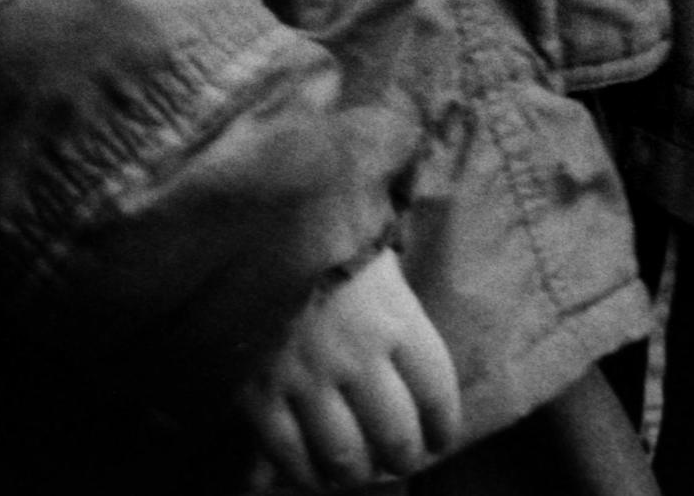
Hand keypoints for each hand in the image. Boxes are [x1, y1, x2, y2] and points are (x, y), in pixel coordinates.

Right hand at [239, 252, 459, 489]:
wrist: (250, 223)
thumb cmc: (322, 233)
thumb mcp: (375, 260)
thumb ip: (395, 307)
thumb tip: (409, 351)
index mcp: (396, 318)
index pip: (436, 391)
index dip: (443, 424)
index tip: (440, 438)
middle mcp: (358, 355)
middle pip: (396, 434)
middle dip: (403, 457)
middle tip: (400, 461)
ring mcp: (307, 378)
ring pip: (345, 455)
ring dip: (356, 473)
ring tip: (357, 472)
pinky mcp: (259, 395)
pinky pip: (289, 454)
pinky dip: (305, 474)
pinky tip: (313, 474)